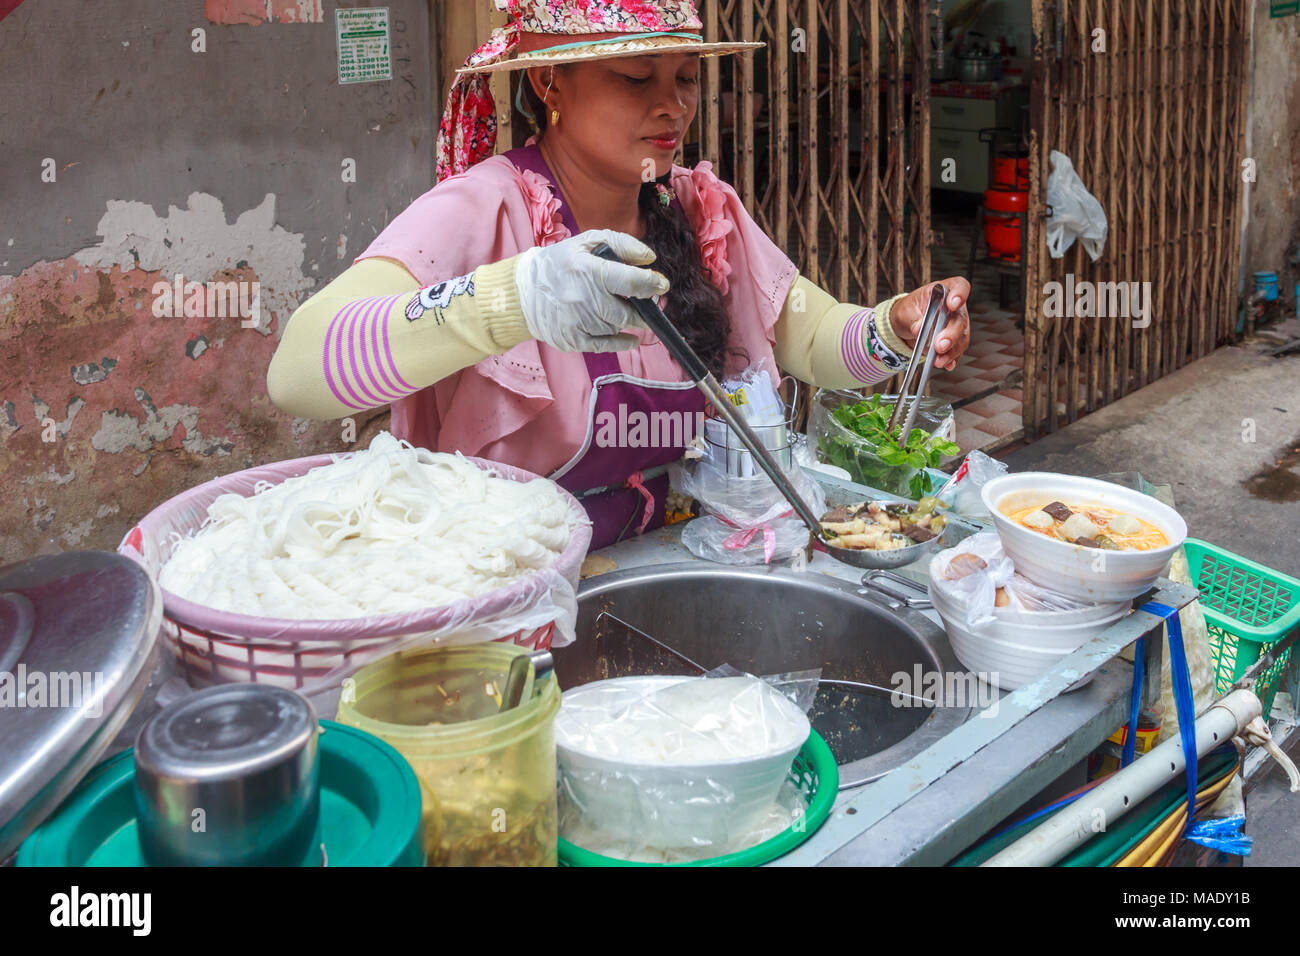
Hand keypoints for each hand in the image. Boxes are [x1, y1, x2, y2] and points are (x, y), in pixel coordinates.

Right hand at [516, 229, 668, 352]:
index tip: (662, 284)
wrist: (522, 293)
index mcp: (587, 269)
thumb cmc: (559, 264)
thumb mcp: (585, 242)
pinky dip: (623, 342)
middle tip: (644, 300)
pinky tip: (630, 337)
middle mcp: (582, 297)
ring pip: (618, 326)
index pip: (629, 281)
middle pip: (628, 312)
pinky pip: (607, 345)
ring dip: (624, 319)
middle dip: (642, 307)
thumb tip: (650, 258)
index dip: (651, 284)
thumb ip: (621, 244)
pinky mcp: (573, 340)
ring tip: (614, 307)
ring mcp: (577, 321)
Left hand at [889, 277, 971, 371]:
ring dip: (951, 351)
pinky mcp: (954, 341)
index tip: (953, 304)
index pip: (959, 287)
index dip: (960, 294)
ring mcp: (956, 325)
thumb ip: (913, 319)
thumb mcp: (905, 312)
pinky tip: (947, 364)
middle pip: (960, 319)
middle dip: (951, 334)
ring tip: (938, 361)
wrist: (906, 326)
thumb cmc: (908, 312)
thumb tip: (919, 329)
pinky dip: (952, 359)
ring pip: (961, 338)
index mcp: (944, 291)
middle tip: (939, 346)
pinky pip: (957, 351)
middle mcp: (955, 308)